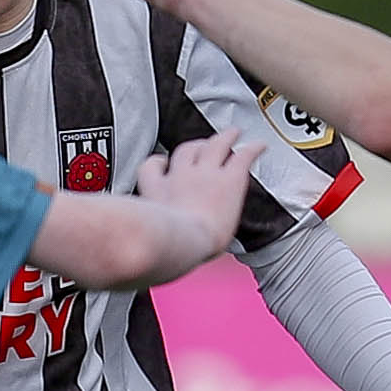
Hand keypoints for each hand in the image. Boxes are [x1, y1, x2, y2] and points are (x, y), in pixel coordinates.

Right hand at [133, 130, 264, 257]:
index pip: (153, 167)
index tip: (163, 165)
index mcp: (156, 191)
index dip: (159, 163)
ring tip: (232, 134)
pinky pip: (243, 156)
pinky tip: (259, 146)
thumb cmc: (162, 245)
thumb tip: (131, 255)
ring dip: (225, 138)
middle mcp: (180, 176)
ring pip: (215, 145)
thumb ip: (139, 235)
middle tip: (203, 146)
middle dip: (195, 146)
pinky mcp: (230, 179)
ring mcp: (206, 175)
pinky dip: (253, 148)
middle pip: (186, 150)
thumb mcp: (140, 235)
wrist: (182, 241)